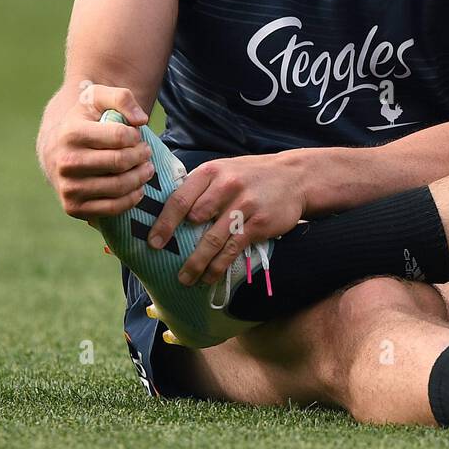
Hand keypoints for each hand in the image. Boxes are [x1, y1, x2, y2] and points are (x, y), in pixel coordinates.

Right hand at [44, 83, 154, 220]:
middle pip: (120, 162)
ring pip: (118, 186)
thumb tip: (141, 120)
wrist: (56, 149)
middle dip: (141, 156)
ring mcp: (68, 187)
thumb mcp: (98, 98)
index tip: (137, 136)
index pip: (120, 137)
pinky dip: (131, 199)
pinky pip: (111, 208)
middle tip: (146, 152)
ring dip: (140, 177)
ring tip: (146, 169)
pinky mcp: (73, 207)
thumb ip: (122, 98)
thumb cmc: (84, 121)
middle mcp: (66, 162)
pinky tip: (138, 188)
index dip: (136, 136)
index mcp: (71, 133)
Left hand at [146, 152, 306, 286]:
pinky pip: (232, 249)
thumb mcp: (225, 170)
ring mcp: (243, 204)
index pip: (180, 198)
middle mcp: (226, 185)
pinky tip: (209, 277)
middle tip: (165, 263)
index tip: (152, 242)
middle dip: (177, 246)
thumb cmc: (252, 175)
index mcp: (211, 171)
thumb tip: (170, 213)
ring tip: (185, 279)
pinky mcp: (258, 223)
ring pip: (212, 240)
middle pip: (193, 220)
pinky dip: (218, 267)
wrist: (295, 176)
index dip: (163, 223)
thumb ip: (201, 188)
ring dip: (196, 264)